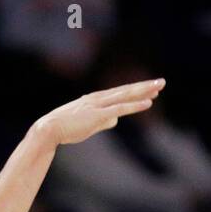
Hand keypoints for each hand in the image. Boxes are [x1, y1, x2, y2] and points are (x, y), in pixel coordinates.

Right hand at [34, 78, 164, 147]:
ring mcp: (99, 105)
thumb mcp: (89, 124)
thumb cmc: (66, 128)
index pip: (121, 93)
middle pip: (126, 90)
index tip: (151, 89)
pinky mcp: (98, 115)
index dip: (137, 91)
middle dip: (145, 86)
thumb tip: (116, 120)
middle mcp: (99, 98)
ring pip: (126, 96)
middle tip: (162, 82)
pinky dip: (135, 105)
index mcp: (96, 99)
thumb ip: (103, 121)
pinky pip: (121, 108)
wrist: (49, 129)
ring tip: (159, 88)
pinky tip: (148, 103)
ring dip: (143, 91)